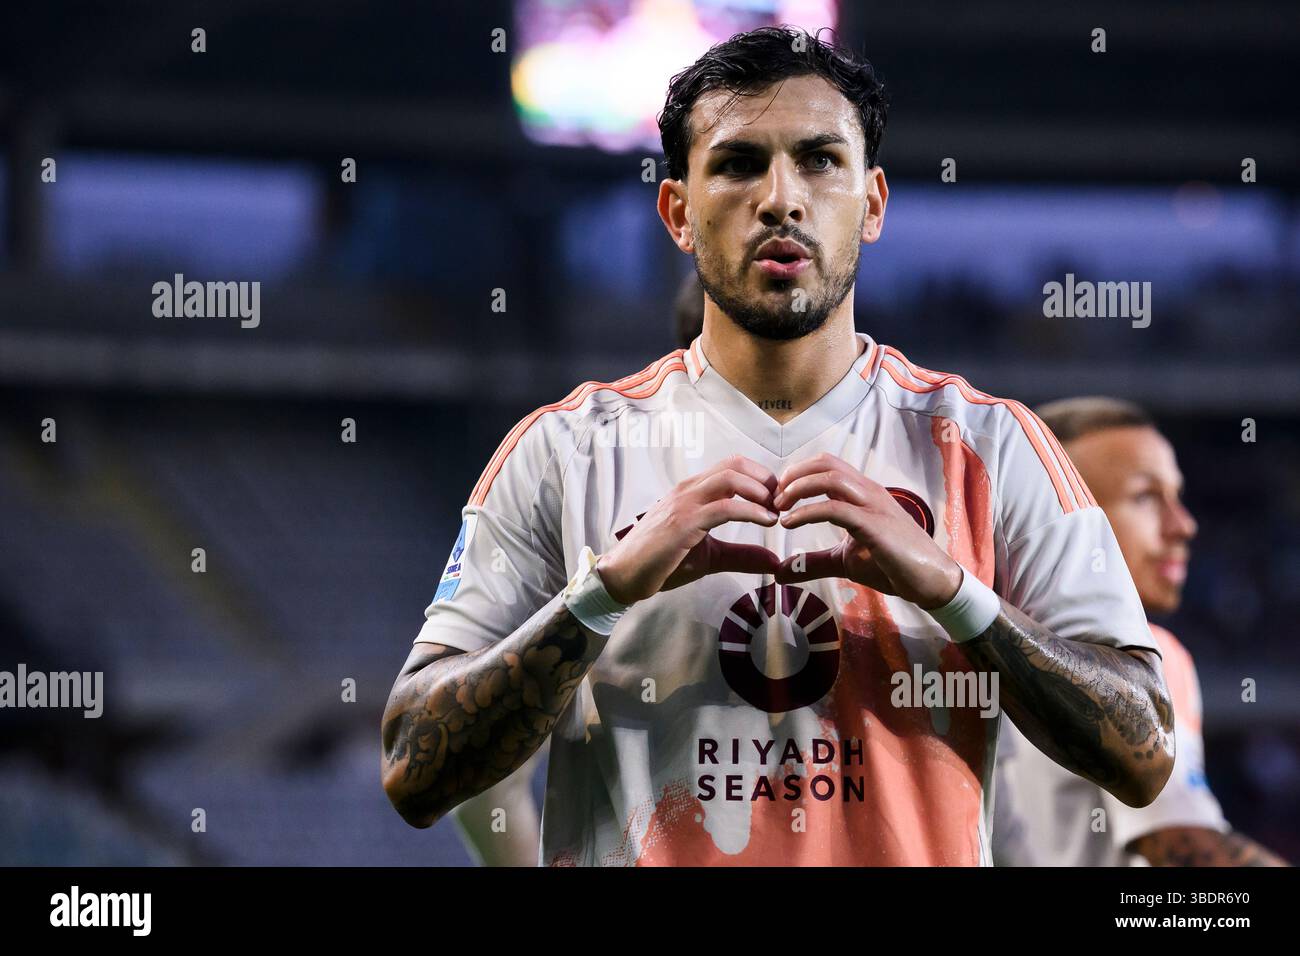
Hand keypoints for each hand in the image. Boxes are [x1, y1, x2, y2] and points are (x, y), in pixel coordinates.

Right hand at [596, 455, 781, 604]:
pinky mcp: (683, 523)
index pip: (733, 467)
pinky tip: (767, 522)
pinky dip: (751, 511)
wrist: (623, 576)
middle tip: (783, 502)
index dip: (761, 478)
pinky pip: (724, 507)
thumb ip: (741, 555)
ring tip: (777, 510)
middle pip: (735, 464)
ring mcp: (684, 503)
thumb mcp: (710, 557)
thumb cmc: (661, 563)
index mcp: (692, 491)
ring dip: (761, 491)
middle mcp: (688, 490)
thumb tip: (774, 560)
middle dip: (766, 479)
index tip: (779, 500)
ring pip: (730, 478)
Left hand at [770, 453, 962, 609]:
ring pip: (830, 478)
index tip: (777, 495)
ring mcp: (873, 505)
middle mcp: (868, 491)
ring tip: (779, 508)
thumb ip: (813, 562)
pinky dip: (807, 512)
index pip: (826, 466)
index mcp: (862, 493)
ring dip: (798, 488)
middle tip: (773, 498)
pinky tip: (789, 524)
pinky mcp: (875, 525)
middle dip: (793, 475)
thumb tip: (780, 571)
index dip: (797, 474)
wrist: (931, 582)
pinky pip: (835, 508)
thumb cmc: (892, 566)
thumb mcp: (844, 562)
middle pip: (825, 463)